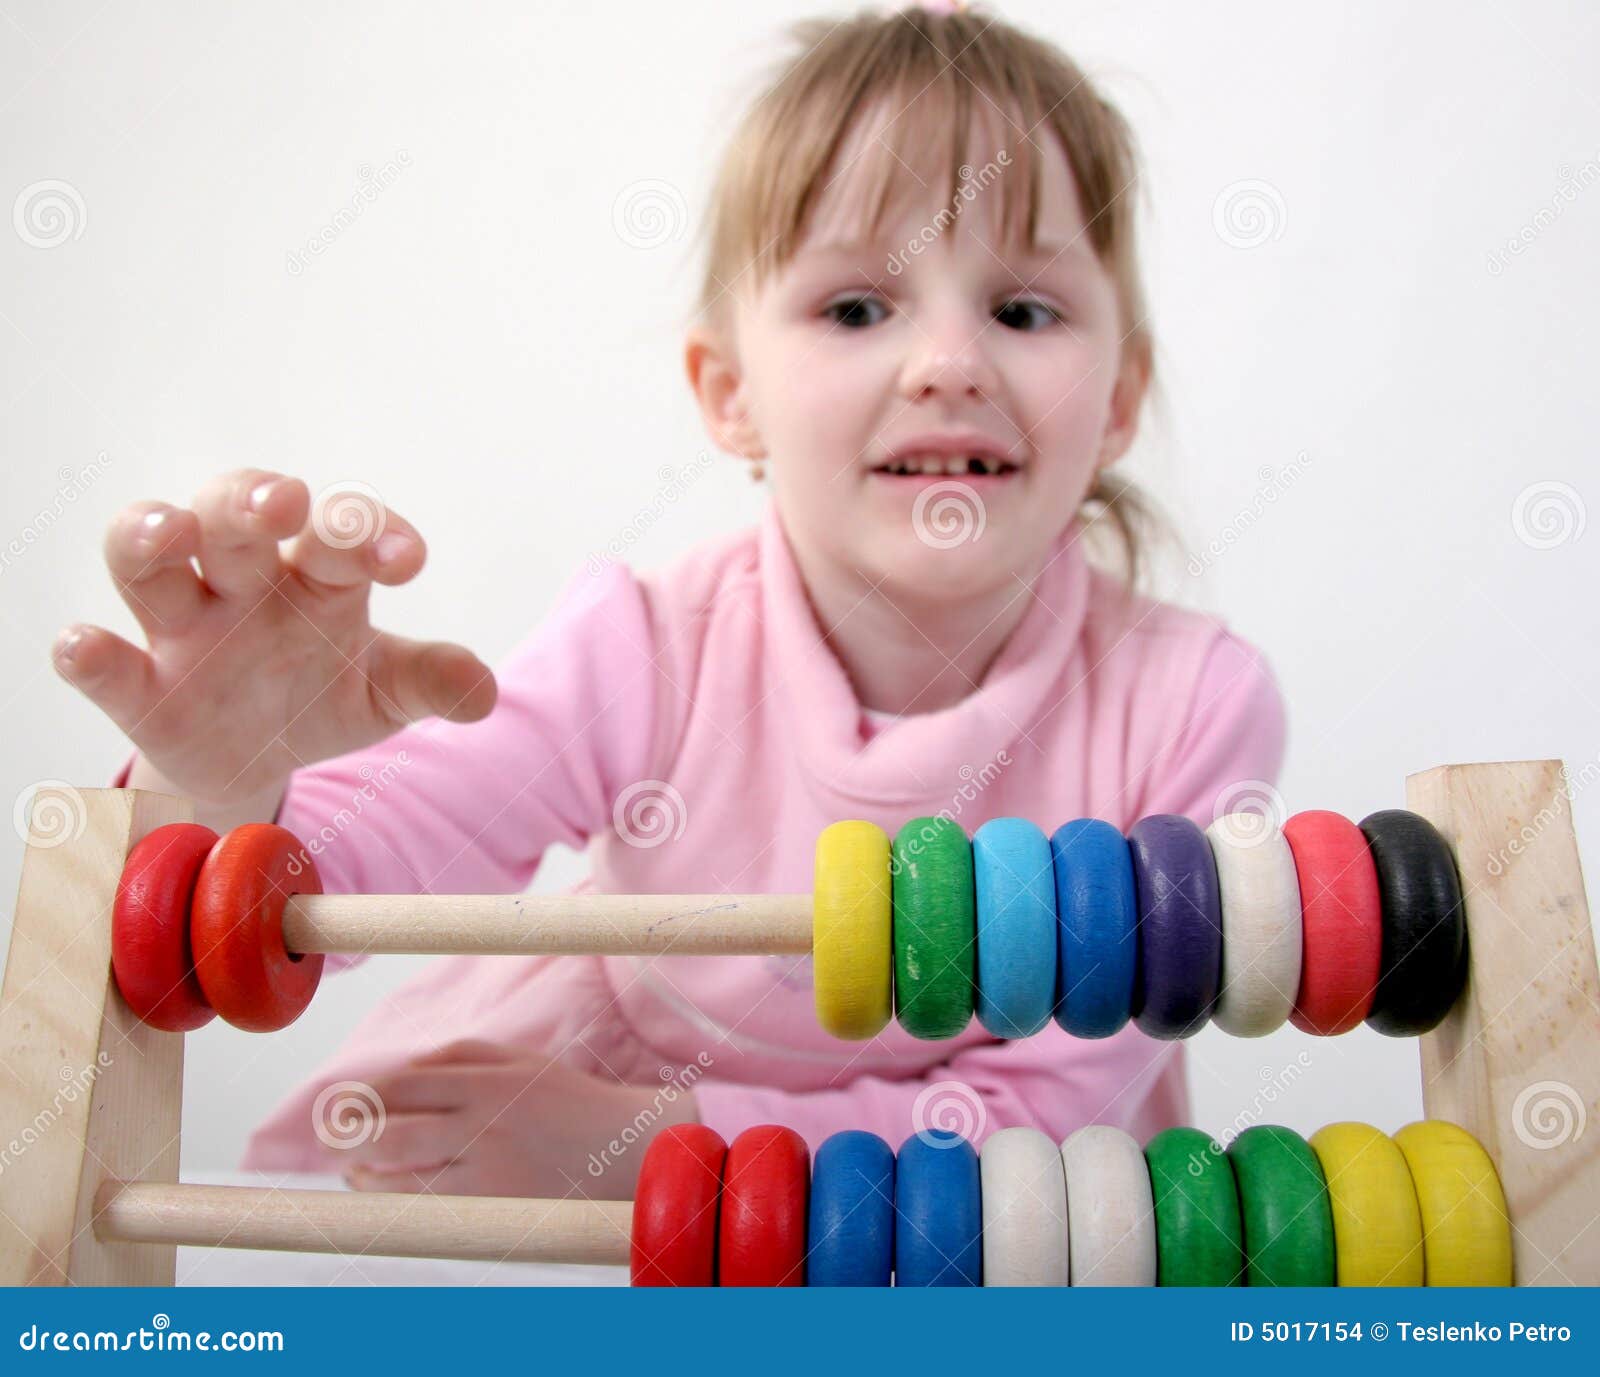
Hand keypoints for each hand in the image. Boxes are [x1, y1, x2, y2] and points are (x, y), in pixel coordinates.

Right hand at [54, 470, 497, 805]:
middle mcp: (244, 584)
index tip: (407, 561)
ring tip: (169, 528)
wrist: (257, 759)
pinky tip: (83, 643)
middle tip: (287, 500)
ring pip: (149, 559)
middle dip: (255, 498)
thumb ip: (430, 680)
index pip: (341, 532)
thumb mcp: (387, 693)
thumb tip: (483, 693)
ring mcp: (183, 629)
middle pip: (235, 515)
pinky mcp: (139, 687)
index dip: (371, 534)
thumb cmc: (324, 695)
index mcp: (318, 576)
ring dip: (151, 533)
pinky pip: (102, 662)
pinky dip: (87, 653)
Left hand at [333, 1038, 700, 1199]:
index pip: (403, 1085)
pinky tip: (387, 1197)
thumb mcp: (520, 1060)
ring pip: (403, 1179)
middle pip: (392, 1133)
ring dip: (366, 1177)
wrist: (624, 1150)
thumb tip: (407, 1066)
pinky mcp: (494, 1207)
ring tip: (353, 1173)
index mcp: (486, 1082)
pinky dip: (399, 1202)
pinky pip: (431, 1207)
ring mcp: (485, 1171)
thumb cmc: (569, 1100)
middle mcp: (480, 1125)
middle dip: (350, 1140)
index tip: (345, 1103)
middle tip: (331, 1142)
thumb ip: (462, 1055)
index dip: (364, 1096)